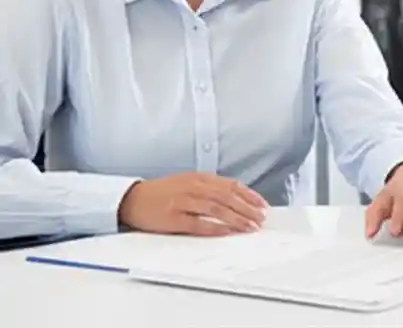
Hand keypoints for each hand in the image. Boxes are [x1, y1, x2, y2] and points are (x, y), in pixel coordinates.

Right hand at [117, 172, 267, 235]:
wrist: (132, 199)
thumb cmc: (163, 192)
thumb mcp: (188, 183)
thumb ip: (210, 188)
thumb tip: (237, 200)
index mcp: (199, 178)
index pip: (231, 186)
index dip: (249, 196)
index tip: (262, 206)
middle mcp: (193, 187)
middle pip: (227, 197)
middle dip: (247, 209)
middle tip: (260, 219)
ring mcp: (182, 202)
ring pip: (216, 209)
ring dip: (235, 219)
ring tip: (249, 227)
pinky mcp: (172, 217)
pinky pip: (197, 223)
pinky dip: (214, 228)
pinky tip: (226, 232)